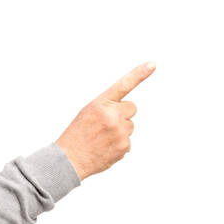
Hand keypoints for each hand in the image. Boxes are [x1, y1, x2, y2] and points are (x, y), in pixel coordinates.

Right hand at [56, 61, 154, 179]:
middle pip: (132, 108)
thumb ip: (107, 107)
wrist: (70, 159)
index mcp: (101, 103)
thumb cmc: (78, 135)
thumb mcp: (88, 112)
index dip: (139, 74)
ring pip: (130, 126)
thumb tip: (125, 111)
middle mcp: (113, 115)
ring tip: (103, 138)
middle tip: (106, 124)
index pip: (123, 85)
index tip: (152, 65)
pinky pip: (128, 141)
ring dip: (120, 131)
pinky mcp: (124, 146)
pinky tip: (105, 148)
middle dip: (123, 114)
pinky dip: (119, 145)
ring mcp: (120, 131)